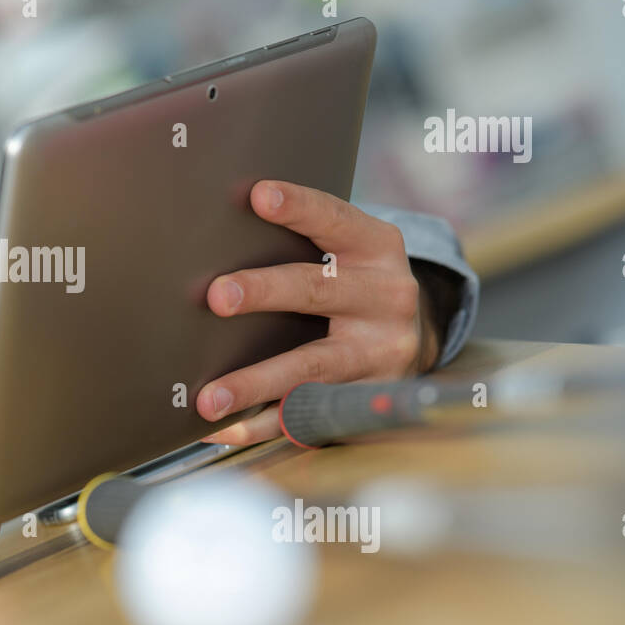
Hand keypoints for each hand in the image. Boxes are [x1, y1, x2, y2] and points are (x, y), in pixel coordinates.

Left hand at [197, 180, 441, 446]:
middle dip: (263, 292)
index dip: (298, 207)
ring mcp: (379, 352)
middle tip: (217, 297)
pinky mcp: (365, 397)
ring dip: (255, 383)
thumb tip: (215, 233)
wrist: (415, 339)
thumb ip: (306, 241)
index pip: (334, 219)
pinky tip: (220, 430)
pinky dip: (259, 425)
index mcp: (376, 247)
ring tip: (208, 398)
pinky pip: (306, 415)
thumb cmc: (354, 282)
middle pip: (316, 290)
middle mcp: (385, 296)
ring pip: (310, 367)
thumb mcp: (349, 252)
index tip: (258, 195)